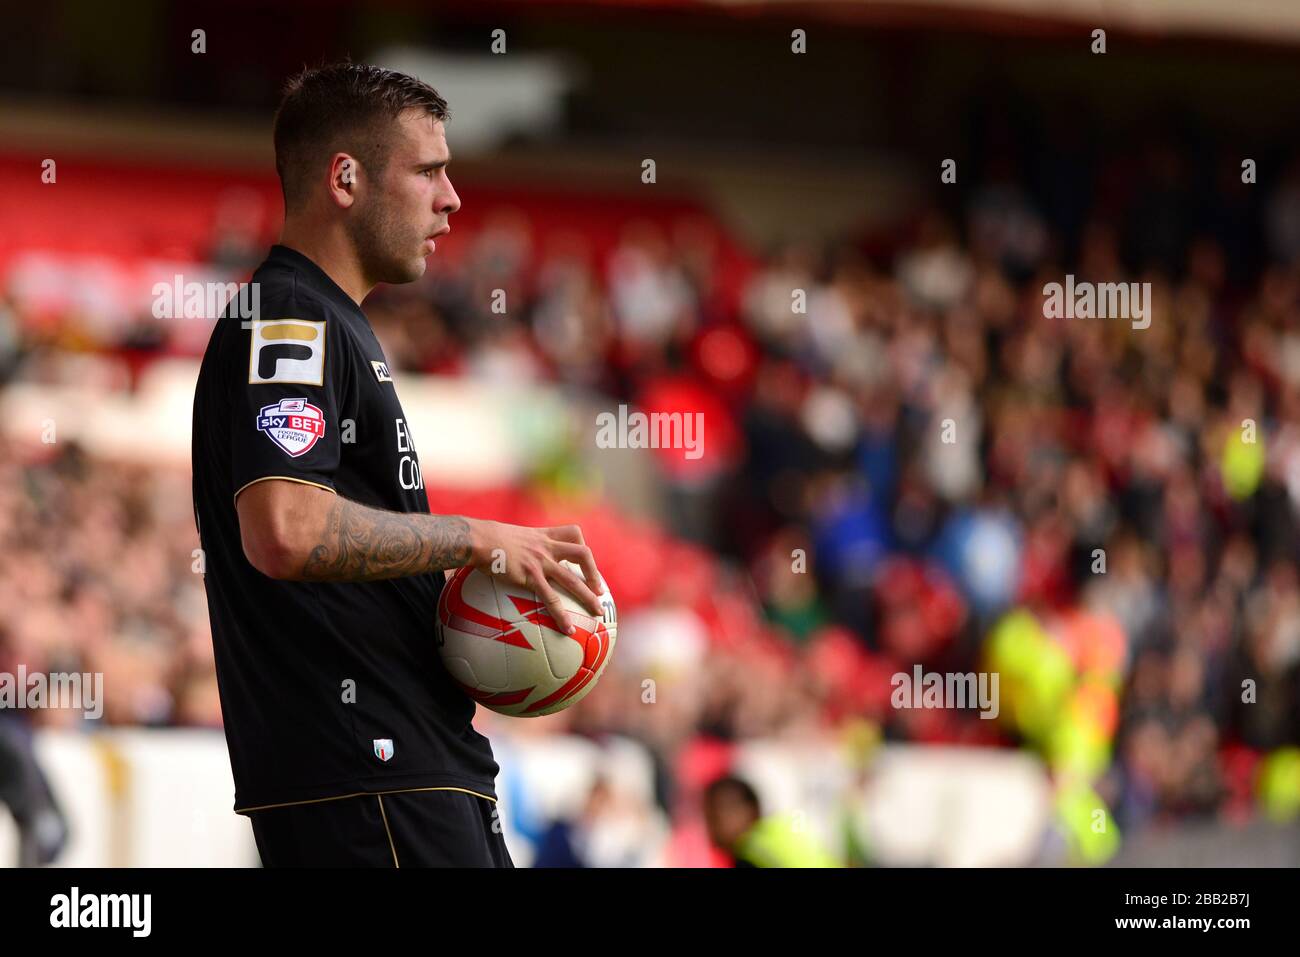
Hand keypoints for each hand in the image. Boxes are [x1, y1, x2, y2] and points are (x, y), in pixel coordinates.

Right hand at [467, 520, 605, 634]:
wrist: (479, 539)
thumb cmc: (487, 539)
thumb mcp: (508, 536)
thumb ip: (517, 546)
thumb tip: (509, 556)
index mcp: (543, 536)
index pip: (573, 533)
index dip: (582, 544)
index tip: (582, 560)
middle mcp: (547, 548)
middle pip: (582, 555)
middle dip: (594, 573)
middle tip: (599, 590)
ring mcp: (541, 562)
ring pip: (572, 579)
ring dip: (588, 597)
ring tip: (598, 612)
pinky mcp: (531, 576)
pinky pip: (551, 598)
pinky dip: (561, 615)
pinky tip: (567, 630)